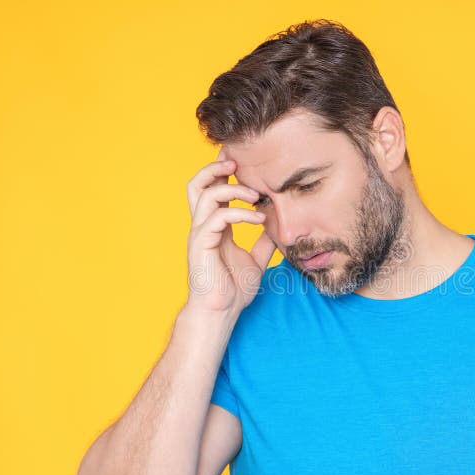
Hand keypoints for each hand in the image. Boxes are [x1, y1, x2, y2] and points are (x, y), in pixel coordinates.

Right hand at [184, 148, 275, 315]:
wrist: (221, 312)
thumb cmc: (233, 289)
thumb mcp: (256, 260)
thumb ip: (263, 242)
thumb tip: (277, 228)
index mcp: (214, 226)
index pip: (212, 190)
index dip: (223, 173)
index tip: (245, 163)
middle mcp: (203, 226)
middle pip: (197, 184)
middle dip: (214, 168)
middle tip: (237, 162)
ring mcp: (200, 234)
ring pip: (205, 194)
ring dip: (232, 188)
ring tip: (256, 194)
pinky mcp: (201, 244)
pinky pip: (217, 217)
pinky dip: (240, 213)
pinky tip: (258, 218)